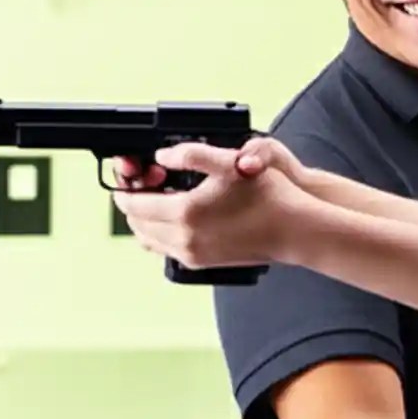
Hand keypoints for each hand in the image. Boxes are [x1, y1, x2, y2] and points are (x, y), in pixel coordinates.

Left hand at [111, 138, 315, 269]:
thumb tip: (162, 157)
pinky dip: (161, 234)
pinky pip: (167, 250)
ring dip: (145, 221)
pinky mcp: (202, 263)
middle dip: (132, 204)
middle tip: (143, 185)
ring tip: (156, 200)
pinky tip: (175, 218)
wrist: (293, 230)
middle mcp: (184, 239)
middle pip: (138, 225)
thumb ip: (191, 155)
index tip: (126, 178)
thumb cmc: (268, 195)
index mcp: (185, 213)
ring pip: (150, 241)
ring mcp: (192, 255)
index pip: (135, 205)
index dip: (125, 190)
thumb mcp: (229, 163)